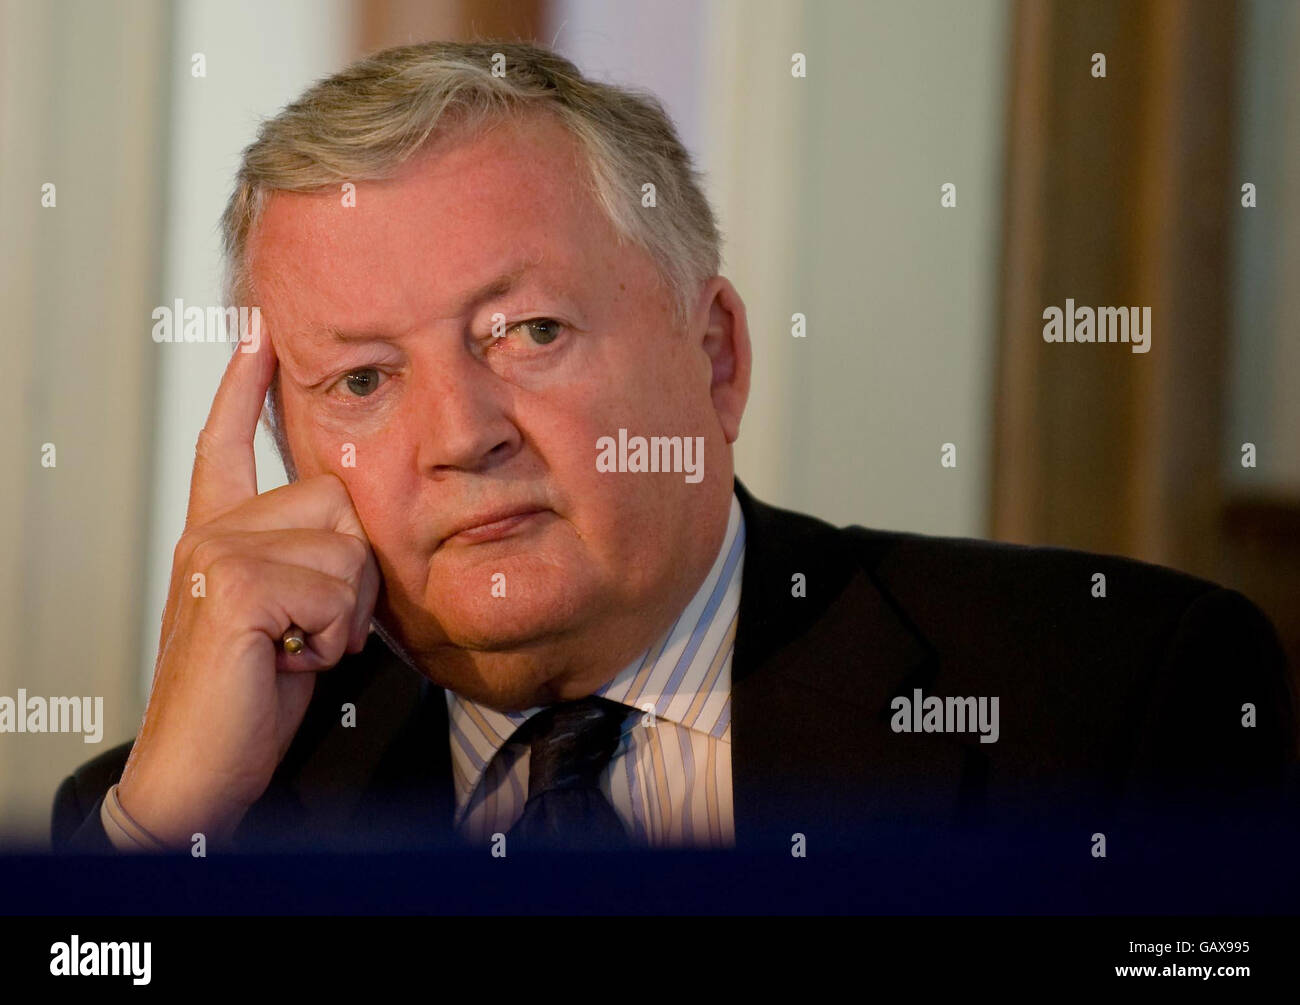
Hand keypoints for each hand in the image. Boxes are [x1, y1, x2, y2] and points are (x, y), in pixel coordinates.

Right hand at [116, 335, 379, 848]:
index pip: (226, 444)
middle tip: (316, 629)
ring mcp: (215, 552)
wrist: (200, 774)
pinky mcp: (234, 585)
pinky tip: (292, 660)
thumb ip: (310, 564)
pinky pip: (338, 587)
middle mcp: (212, 532)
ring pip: (349, 545)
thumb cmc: (250, 701)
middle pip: (340, 499)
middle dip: (355, 573)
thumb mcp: (290, 619)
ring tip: (300, 649)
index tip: (258, 328)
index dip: (243, 385)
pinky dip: (335, 636)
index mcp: (220, 534)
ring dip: (348, 613)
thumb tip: (353, 530)